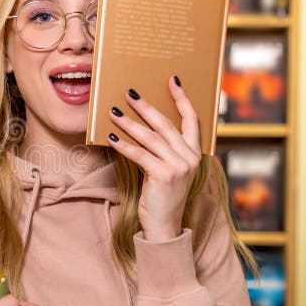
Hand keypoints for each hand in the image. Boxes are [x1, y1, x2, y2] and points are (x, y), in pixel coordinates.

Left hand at [107, 75, 201, 241]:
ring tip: (113, 112)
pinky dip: (124, 145)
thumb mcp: (168, 169)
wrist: (164, 225)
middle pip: (166, 124)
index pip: (191, 119)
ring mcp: (178, 167)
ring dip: (129, 123)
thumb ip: (163, 149)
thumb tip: (142, 124)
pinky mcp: (163, 175)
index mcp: (194, 153)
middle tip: (129, 93)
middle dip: (146, 106)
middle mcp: (189, 157)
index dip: (182, 98)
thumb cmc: (162, 195)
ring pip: (150, 137)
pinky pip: (140, 154)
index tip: (172, 80)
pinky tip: (111, 137)